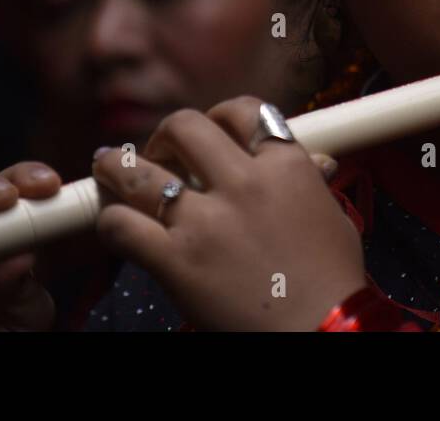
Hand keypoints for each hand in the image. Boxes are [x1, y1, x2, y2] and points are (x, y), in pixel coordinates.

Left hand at [92, 97, 365, 330]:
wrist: (321, 330)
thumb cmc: (333, 279)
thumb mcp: (332, 217)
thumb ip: (312, 183)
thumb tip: (318, 163)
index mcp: (285, 165)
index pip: (243, 109)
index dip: (219, 115)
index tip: (209, 131)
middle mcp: (242, 181)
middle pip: (185, 126)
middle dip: (164, 135)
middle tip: (159, 152)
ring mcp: (205, 220)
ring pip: (138, 171)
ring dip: (115, 165)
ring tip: (106, 166)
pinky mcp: (176, 260)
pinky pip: (122, 226)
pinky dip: (111, 222)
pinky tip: (115, 225)